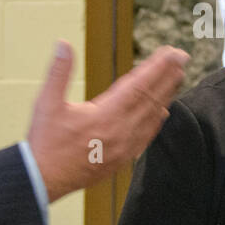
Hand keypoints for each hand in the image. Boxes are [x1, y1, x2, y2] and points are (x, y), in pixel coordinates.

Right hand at [28, 42, 187, 201]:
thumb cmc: (45, 142)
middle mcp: (120, 131)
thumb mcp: (46, 103)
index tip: (172, 53)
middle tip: (182, 58)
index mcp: (105, 114)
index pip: (139, 84)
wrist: (43, 181)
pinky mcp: (121, 159)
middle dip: (168, 75)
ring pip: (152, 117)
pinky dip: (156, 121)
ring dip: (166, 95)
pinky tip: (163, 112)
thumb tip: (64, 44)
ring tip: (177, 77)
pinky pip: (146, 136)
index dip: (157, 66)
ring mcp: (123, 147)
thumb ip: (59, 72)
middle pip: (151, 98)